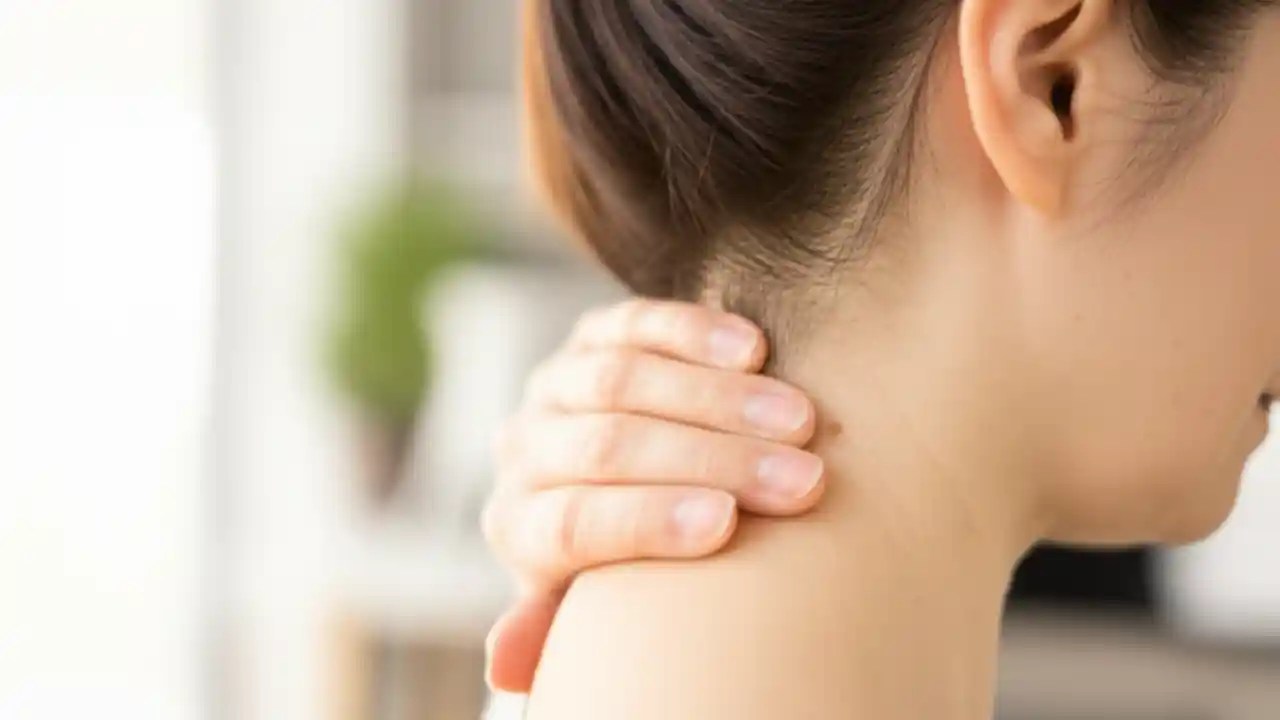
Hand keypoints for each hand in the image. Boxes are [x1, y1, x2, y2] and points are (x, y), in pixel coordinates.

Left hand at [482, 299, 823, 691]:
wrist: (608, 479)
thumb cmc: (616, 560)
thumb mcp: (585, 600)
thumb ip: (552, 624)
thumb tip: (502, 667)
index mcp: (522, 525)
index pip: (575, 523)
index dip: (648, 520)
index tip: (727, 524)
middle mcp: (526, 448)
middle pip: (609, 447)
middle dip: (712, 462)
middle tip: (800, 482)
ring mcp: (556, 384)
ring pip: (623, 379)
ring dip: (720, 399)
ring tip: (800, 422)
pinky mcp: (592, 334)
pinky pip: (637, 324)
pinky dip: (696, 333)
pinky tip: (756, 350)